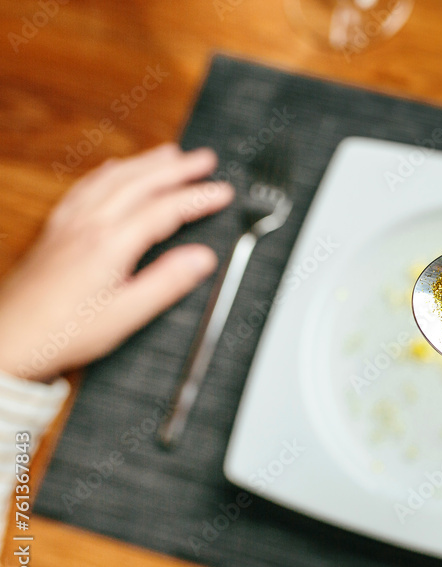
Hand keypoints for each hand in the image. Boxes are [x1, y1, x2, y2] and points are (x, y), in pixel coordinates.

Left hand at [0, 144, 233, 380]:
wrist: (8, 339)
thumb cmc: (61, 333)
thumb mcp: (125, 315)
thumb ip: (167, 283)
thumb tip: (202, 259)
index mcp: (109, 244)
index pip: (163, 209)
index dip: (197, 198)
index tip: (222, 192)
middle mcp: (87, 225)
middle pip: (139, 182)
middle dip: (176, 168)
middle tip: (204, 159)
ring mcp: (68, 224)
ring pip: (112, 178)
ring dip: (145, 162)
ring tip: (170, 154)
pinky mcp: (55, 230)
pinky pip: (86, 186)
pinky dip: (109, 172)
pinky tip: (115, 169)